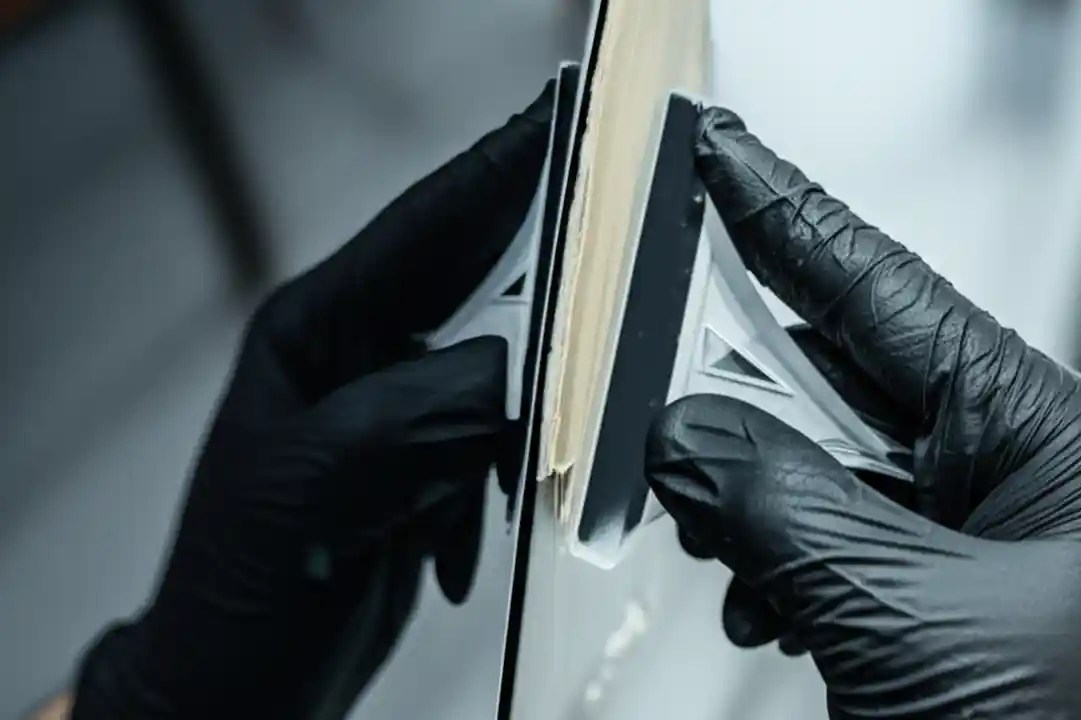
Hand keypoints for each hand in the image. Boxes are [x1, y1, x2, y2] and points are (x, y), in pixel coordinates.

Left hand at [70, 81, 553, 718]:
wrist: (244, 687)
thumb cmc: (248, 590)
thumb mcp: (329, 481)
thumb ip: (428, 407)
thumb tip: (519, 367)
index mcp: (317, 330)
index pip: (423, 229)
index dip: (495, 175)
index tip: (563, 129)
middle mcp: (359, 358)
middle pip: (474, 293)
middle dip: (540, 299)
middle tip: (608, 284)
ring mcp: (394, 412)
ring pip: (496, 372)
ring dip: (521, 418)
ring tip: (507, 468)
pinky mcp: (422, 464)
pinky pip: (495, 440)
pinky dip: (500, 483)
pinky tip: (463, 537)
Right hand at [645, 107, 1080, 718]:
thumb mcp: (906, 613)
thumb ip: (781, 504)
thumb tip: (684, 430)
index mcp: (1044, 436)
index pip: (888, 287)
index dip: (790, 216)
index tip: (719, 159)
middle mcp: (1015, 470)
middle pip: (851, 372)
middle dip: (749, 375)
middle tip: (660, 356)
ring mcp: (979, 538)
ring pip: (830, 462)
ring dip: (754, 488)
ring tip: (707, 519)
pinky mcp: (940, 599)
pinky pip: (833, 536)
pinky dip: (775, 556)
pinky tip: (754, 592)